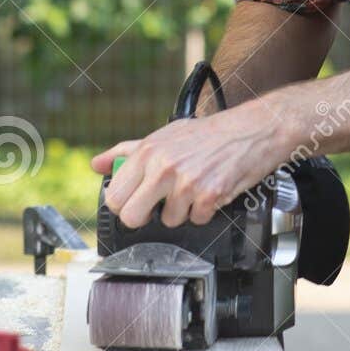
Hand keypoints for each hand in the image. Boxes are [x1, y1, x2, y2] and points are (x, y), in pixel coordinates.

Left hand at [90, 100, 290, 228]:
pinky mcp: (209, 196)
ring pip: (168, 221)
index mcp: (148, 152)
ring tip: (193, 189)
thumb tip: (98, 164)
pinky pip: (196, 220)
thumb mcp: (163, 135)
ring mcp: (186, 184)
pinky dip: (204, 212)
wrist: (251, 129)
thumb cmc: (208, 133)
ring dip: (181, 211)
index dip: (122, 205)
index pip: (115, 195)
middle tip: (157, 206)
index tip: (132, 203)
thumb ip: (127, 151)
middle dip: (143, 218)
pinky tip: (209, 192)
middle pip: (132, 217)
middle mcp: (163, 167)